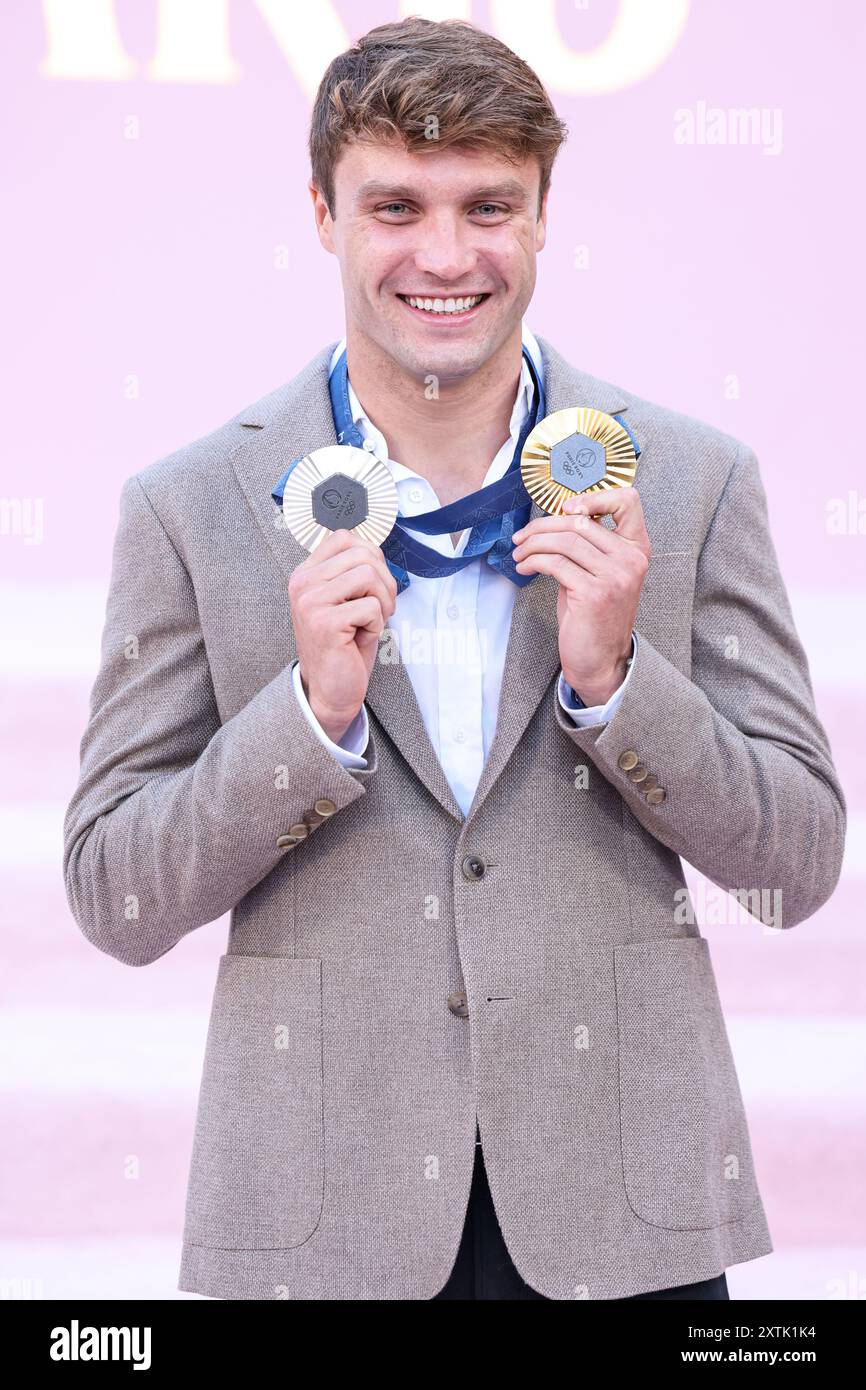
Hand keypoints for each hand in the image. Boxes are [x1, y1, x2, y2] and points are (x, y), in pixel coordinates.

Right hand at [288, 529, 396, 741]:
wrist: (331, 688)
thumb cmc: (344, 645)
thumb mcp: (346, 600)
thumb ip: (353, 571)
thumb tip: (375, 549)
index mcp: (306, 573)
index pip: (344, 538)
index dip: (371, 557)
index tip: (372, 586)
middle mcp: (302, 583)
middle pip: (363, 554)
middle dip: (385, 582)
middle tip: (380, 608)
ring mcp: (310, 602)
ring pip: (369, 575)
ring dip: (382, 602)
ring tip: (370, 622)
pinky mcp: (324, 623)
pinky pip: (371, 607)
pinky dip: (377, 625)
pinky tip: (360, 638)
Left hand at [511, 487, 650, 704]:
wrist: (600, 658)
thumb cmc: (594, 615)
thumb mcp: (598, 573)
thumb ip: (588, 544)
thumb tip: (556, 516)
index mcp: (636, 547)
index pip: (627, 500)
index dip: (593, 496)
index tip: (565, 509)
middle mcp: (631, 559)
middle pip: (581, 520)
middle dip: (543, 525)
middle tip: (522, 537)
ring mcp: (615, 576)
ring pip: (565, 540)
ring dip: (533, 543)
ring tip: (519, 553)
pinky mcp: (594, 593)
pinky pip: (555, 563)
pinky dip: (533, 561)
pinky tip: (525, 567)